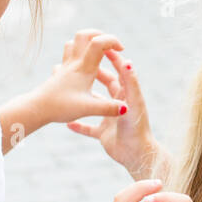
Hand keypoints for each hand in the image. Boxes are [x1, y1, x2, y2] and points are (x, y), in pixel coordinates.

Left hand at [33, 30, 127, 126]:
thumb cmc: (60, 107)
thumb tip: (126, 109)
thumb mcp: (88, 109)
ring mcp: (65, 67)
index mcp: (84, 68)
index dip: (112, 40)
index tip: (121, 49)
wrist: (36, 109)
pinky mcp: (60, 74)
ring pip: (73, 43)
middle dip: (100, 35)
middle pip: (83, 35)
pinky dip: (77, 55)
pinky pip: (67, 57)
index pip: (98, 43)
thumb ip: (108, 108)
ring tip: (97, 54)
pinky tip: (81, 68)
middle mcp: (74, 63)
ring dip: (87, 43)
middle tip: (110, 46)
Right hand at [66, 47, 160, 178]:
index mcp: (127, 96)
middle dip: (93, 73)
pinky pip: (87, 128)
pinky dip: (78, 125)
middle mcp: (119, 105)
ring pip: (94, 105)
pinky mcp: (103, 133)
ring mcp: (110, 119)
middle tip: (80, 62)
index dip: (112, 59)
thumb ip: (130, 82)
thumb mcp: (132, 102)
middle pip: (106, 85)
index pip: (119, 72)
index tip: (101, 46)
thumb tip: (127, 60)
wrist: (136, 155)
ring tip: (68, 86)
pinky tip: (65, 121)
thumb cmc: (137, 128)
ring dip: (83, 97)